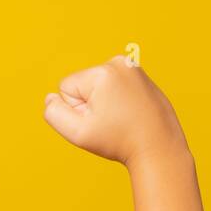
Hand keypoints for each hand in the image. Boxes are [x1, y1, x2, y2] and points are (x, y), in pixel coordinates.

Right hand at [43, 56, 188, 166]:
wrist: (159, 148)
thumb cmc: (119, 141)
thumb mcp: (77, 133)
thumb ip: (54, 114)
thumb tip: (51, 98)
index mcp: (102, 72)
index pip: (66, 88)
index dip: (76, 110)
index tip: (99, 122)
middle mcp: (119, 63)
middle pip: (83, 85)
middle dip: (91, 105)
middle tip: (112, 122)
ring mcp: (133, 67)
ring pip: (98, 87)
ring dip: (104, 103)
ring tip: (123, 119)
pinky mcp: (142, 76)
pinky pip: (115, 87)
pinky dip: (119, 101)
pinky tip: (131, 114)